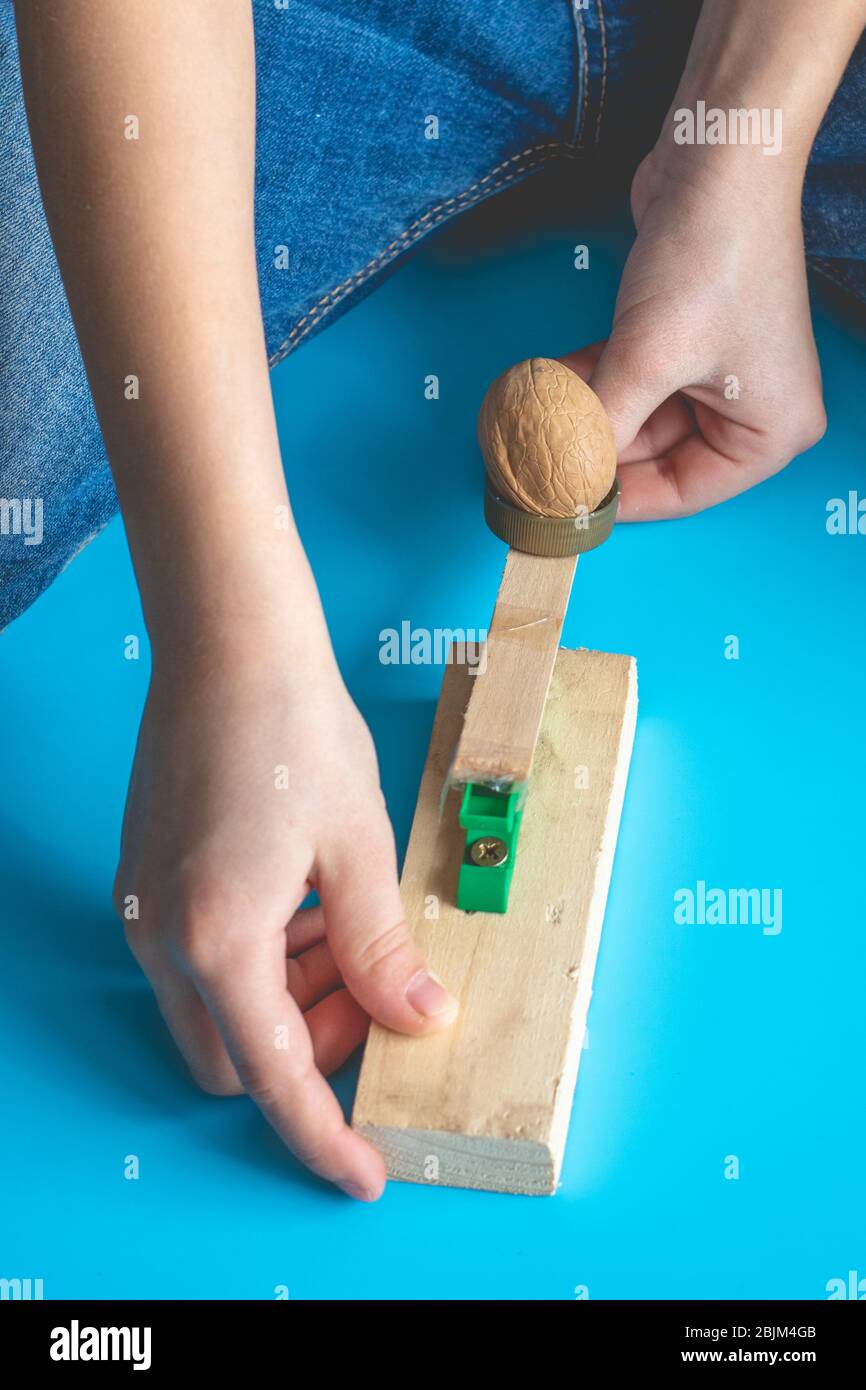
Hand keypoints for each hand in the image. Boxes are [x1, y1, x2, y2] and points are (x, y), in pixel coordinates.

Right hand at [114, 633, 456, 1200]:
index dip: (322, 1134)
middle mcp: (164, 936)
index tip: (364, 1171)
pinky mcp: (148, 879)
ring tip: (349, 932)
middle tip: (375, 995)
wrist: (227, 643)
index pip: (273, 1078)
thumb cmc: (293, 729)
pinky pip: (200, 959)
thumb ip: (381, 948)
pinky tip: (309, 905)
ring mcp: (147, 906)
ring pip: (215, 1009)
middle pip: (232, 1055)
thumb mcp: (358, 847)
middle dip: (308, 1049)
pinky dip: (259, 960)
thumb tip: (416, 1018)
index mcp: (218, 939)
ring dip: (285, 1000)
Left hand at [563, 144, 826, 519]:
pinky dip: (592, 382)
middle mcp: (753, 408)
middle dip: (591, 449)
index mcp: (772, 432)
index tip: (560, 500)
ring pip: (637, 417)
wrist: (719, 156)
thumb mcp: (646, 360)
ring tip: (527, 419)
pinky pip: (632, 380)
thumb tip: (552, 477)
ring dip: (583, 415)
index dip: (617, 498)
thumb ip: (597, 427)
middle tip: (530, 458)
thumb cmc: (712, 257)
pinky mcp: (686, 339)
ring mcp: (719, 372)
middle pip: (656, 457)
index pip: (683, 494)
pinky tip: (546, 384)